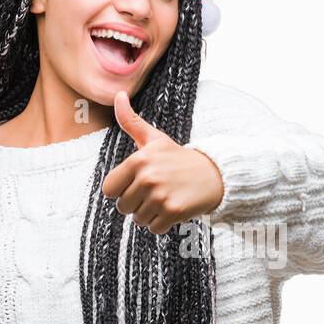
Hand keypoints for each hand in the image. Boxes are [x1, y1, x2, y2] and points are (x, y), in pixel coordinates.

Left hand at [100, 90, 223, 234]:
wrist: (214, 174)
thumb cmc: (178, 158)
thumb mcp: (154, 139)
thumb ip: (131, 121)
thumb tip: (118, 95)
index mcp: (137, 160)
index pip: (109, 189)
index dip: (122, 189)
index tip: (138, 183)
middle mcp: (147, 177)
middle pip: (123, 207)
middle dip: (137, 203)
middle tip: (155, 191)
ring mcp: (160, 195)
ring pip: (138, 219)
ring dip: (150, 214)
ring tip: (165, 199)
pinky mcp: (173, 211)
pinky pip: (154, 228)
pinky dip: (162, 224)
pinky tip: (173, 208)